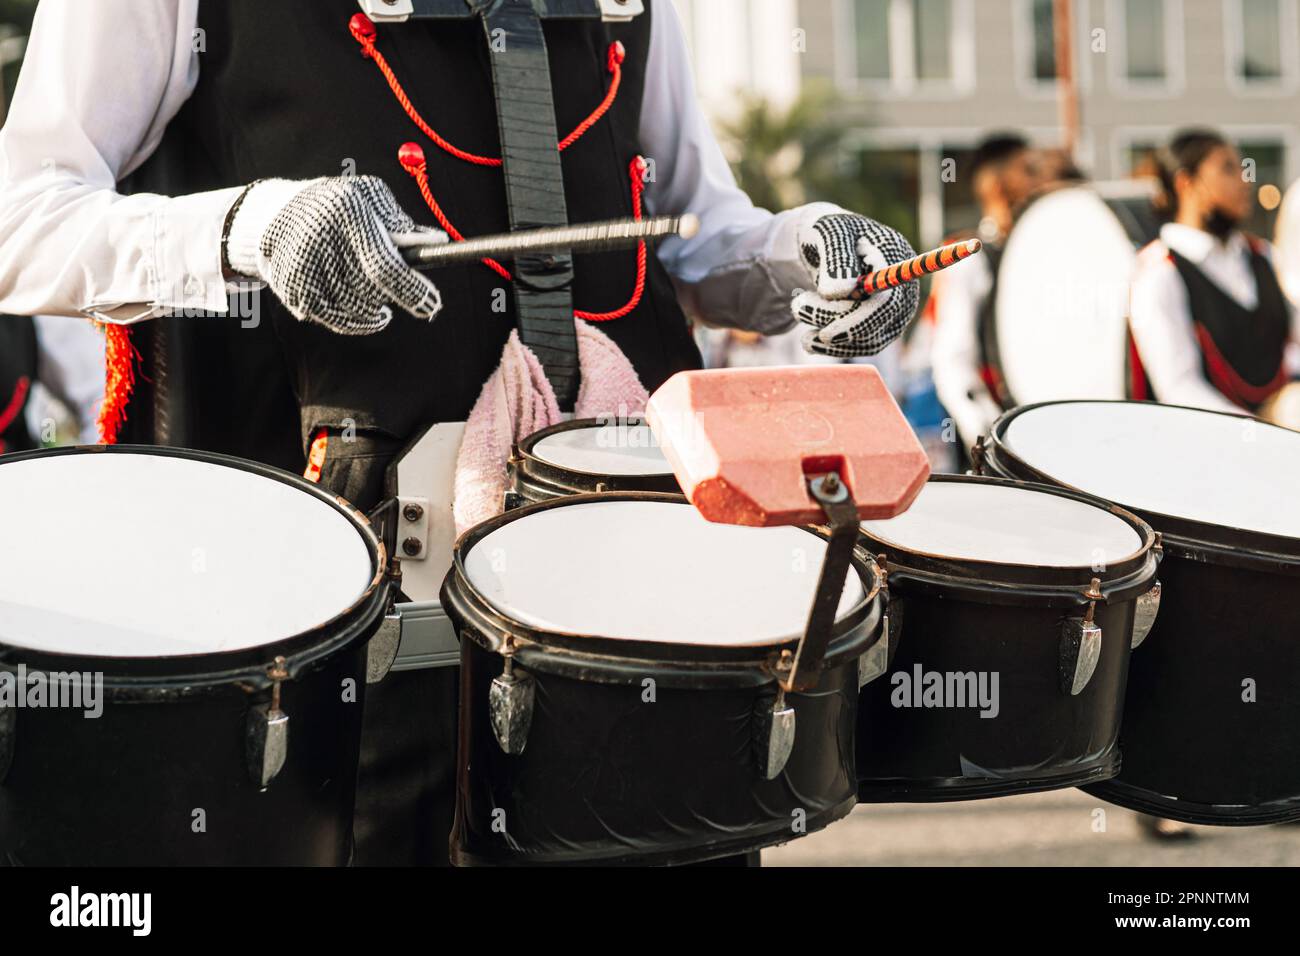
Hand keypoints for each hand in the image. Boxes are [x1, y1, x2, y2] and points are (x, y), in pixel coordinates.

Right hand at [224, 176, 446, 334]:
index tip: (432, 304)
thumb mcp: (369, 197)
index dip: (410, 290)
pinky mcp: (290, 288)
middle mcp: (319, 238)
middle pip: (369, 291)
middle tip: (403, 292)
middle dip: (393, 297)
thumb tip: (437, 241)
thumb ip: (402, 222)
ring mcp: (301, 265)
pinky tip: (363, 313)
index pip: (383, 264)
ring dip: (373, 311)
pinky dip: (354, 321)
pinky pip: (332, 319)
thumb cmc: (338, 205)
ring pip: (352, 310)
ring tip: (379, 303)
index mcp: (346, 211)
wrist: (275, 211)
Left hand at [792, 207, 919, 357]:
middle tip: (798, 306)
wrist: (822, 247)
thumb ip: (837, 257)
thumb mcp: (828, 232)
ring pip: (867, 340)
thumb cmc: (827, 234)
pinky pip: (860, 346)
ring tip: (798, 310)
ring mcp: (894, 311)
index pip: (888, 301)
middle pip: (878, 323)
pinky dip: (832, 346)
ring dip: (828, 336)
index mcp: (896, 260)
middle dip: (833, 321)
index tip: (827, 332)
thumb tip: (843, 292)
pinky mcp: (879, 328)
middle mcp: (904, 289)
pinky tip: (808, 339)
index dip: (860, 320)